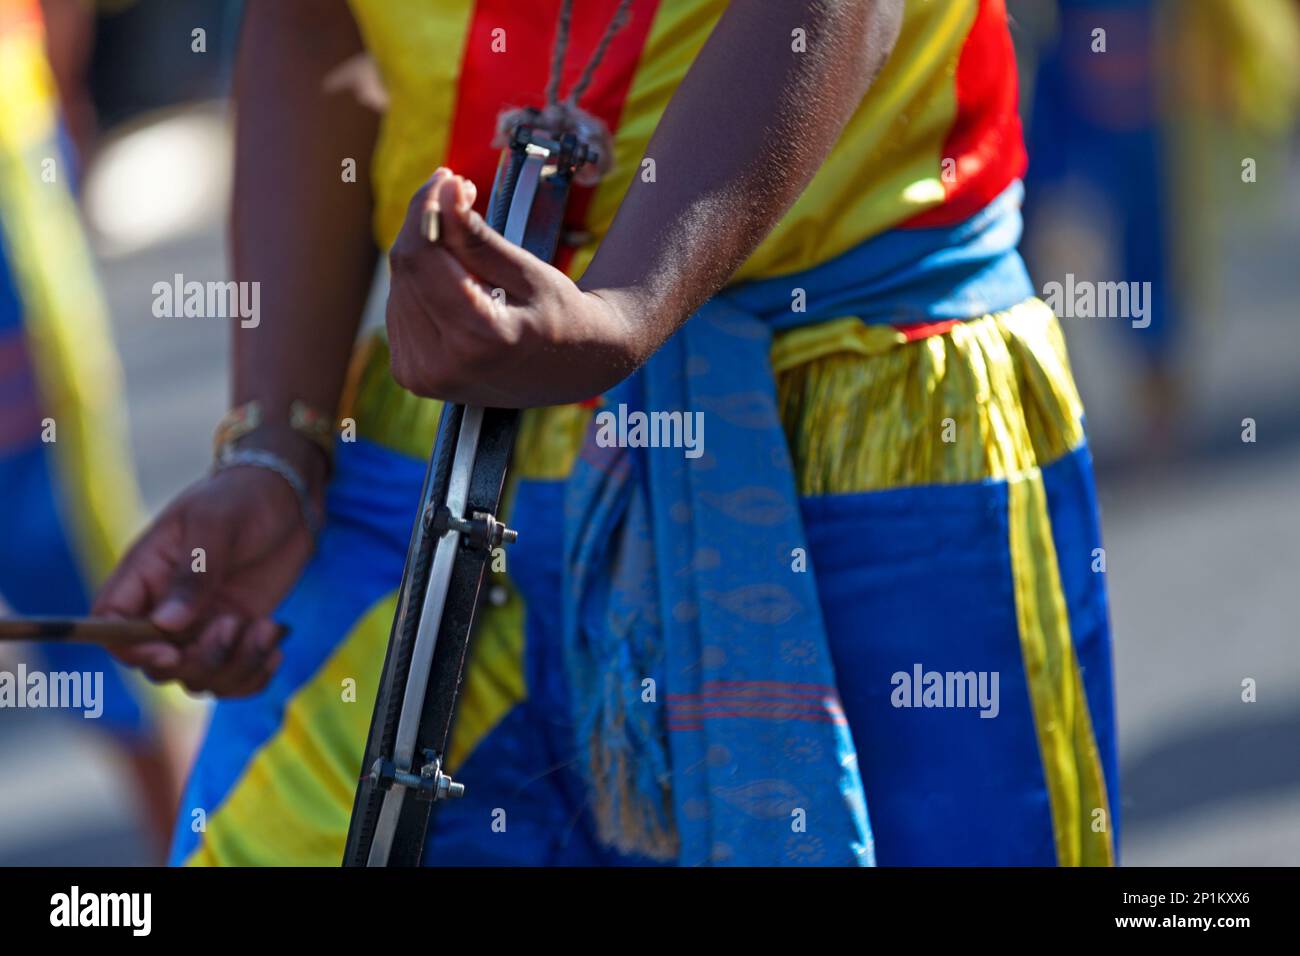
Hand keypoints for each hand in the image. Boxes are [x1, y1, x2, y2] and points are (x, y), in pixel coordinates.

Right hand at [93, 434, 322, 695]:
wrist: (288, 497)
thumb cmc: (242, 498)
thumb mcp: (216, 525)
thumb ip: (194, 573)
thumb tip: (166, 624)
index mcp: (145, 576)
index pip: (111, 627)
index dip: (131, 649)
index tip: (170, 653)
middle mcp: (167, 608)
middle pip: (158, 666)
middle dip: (198, 661)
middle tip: (234, 624)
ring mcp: (203, 625)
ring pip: (199, 678)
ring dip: (236, 667)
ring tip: (267, 628)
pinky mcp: (237, 634)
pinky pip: (234, 678)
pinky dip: (255, 675)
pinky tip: (277, 648)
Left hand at [385, 169, 638, 406]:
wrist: (571, 372)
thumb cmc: (559, 316)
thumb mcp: (530, 273)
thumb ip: (479, 238)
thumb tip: (442, 189)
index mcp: (477, 340)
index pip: (420, 257)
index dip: (426, 208)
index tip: (447, 176)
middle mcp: (441, 366)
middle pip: (406, 269)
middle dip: (427, 226)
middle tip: (461, 194)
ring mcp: (421, 375)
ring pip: (400, 286)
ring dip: (425, 254)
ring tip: (467, 247)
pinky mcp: (411, 374)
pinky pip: (401, 307)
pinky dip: (422, 283)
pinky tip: (453, 281)